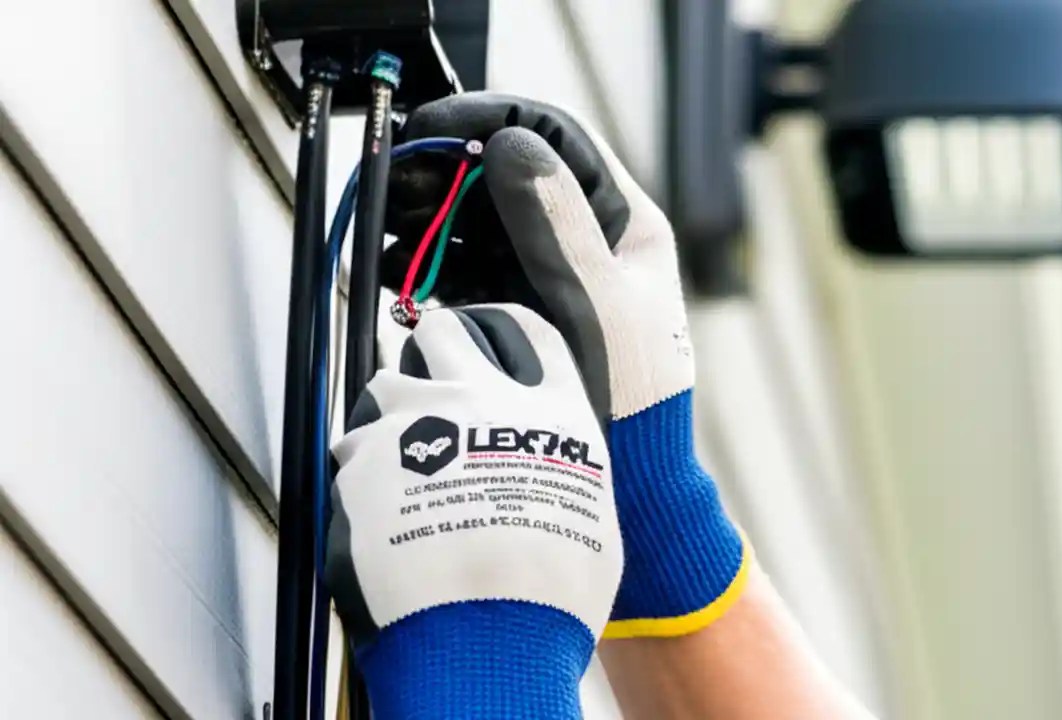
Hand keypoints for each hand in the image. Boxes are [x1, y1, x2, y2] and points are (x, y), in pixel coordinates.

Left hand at [325, 304, 622, 717]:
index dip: (506, 327)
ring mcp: (419, 422)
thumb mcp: (590, 517)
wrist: (492, 622)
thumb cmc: (557, 587)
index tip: (491, 334)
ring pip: (388, 380)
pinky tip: (375, 504)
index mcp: (552, 410)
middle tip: (436, 381)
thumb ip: (563, 476)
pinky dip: (361, 468)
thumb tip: (546, 481)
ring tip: (399, 452)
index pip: (529, 332)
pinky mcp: (367, 459)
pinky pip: (354, 446)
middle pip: (447, 332)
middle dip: (437, 346)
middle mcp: (484, 398)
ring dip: (392, 408)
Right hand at [397, 94, 747, 638]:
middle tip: (394, 182)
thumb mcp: (600, 306)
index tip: (434, 126)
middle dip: (443, 173)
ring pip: (473, 223)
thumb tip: (510, 147)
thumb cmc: (635, 402)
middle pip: (503, 176)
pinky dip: (421, 267)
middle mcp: (581, 240)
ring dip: (423, 221)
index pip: (555, 138)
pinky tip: (392, 277)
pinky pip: (459, 272)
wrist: (628, 486)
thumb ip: (557, 228)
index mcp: (623, 223)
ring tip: (384, 239)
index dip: (491, 119)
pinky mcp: (509, 312)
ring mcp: (542, 275)